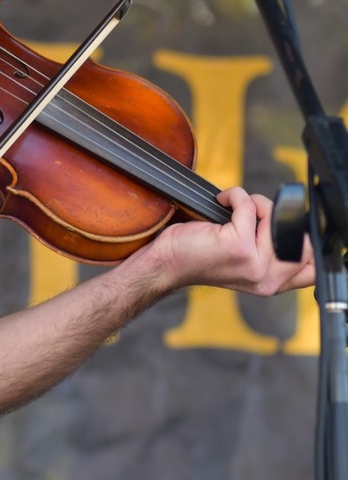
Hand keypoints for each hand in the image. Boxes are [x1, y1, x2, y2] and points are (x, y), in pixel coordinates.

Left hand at [147, 186, 314, 295]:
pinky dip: (235, 195)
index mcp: (272, 284)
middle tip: (252, 216)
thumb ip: (271, 252)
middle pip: (298, 236)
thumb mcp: (245, 263)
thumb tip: (290, 221)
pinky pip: (248, 205)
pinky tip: (221, 202)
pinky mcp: (238, 246)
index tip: (283, 227)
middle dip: (278, 216)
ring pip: (273, 216)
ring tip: (234, 209)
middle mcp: (267, 279)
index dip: (306, 243)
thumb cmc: (200, 256)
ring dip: (254, 203)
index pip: (312, 269)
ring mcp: (254, 264)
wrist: (167, 264)